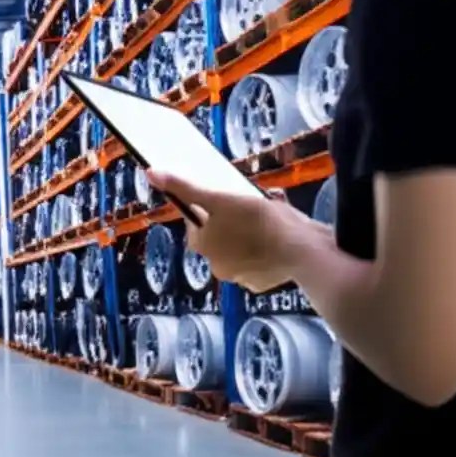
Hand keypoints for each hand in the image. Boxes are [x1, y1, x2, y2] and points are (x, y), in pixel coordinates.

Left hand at [147, 170, 330, 292]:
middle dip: (232, 219)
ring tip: (271, 218)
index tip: (229, 197)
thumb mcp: (222, 198)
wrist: (305, 253)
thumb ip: (187, 187)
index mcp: (202, 245)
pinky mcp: (264, 282)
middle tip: (252, 205)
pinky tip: (280, 236)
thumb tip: (151, 173)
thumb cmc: (260, 222)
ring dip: (250, 232)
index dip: (212, 204)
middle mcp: (216, 266)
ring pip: (241, 246)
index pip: (198, 219)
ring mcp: (241, 277)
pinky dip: (267, 249)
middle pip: (219, 234)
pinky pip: (261, 260)